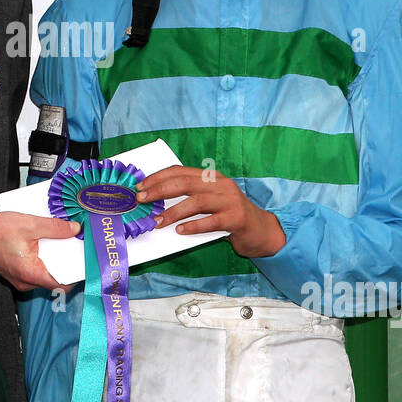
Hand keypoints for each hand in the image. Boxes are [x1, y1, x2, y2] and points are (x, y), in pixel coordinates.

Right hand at [0, 210, 77, 291]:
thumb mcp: (30, 224)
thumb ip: (55, 228)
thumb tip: (75, 229)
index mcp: (30, 273)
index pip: (63, 283)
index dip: (77, 274)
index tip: (85, 261)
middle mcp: (26, 281)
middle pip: (56, 280)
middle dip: (68, 265)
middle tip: (77, 249)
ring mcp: (21, 279)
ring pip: (46, 275)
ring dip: (55, 261)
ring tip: (63, 243)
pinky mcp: (17, 273)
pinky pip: (37, 270)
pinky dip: (44, 260)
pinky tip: (46, 244)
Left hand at [136, 165, 285, 258]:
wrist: (261, 230)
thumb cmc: (229, 216)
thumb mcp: (210, 201)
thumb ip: (190, 197)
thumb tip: (156, 201)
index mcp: (212, 177)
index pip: (180, 171)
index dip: (158, 177)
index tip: (141, 187)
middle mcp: (221, 184)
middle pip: (184, 183)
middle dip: (160, 191)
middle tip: (142, 200)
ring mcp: (230, 200)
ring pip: (196, 202)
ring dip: (173, 212)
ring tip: (158, 221)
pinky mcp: (236, 218)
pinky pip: (211, 221)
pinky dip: (194, 225)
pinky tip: (180, 231)